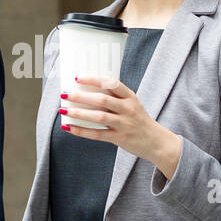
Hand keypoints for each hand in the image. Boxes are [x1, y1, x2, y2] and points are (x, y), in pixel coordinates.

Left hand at [61, 75, 182, 178]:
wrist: (156, 142)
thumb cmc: (139, 121)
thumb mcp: (132, 105)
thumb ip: (114, 98)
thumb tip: (87, 92)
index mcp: (130, 97)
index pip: (112, 83)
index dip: (94, 80)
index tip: (78, 78)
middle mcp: (128, 109)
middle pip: (102, 100)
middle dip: (81, 96)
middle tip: (65, 94)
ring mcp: (124, 124)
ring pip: (98, 117)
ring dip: (79, 113)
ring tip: (64, 110)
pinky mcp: (119, 138)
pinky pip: (97, 134)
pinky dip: (82, 131)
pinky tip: (70, 128)